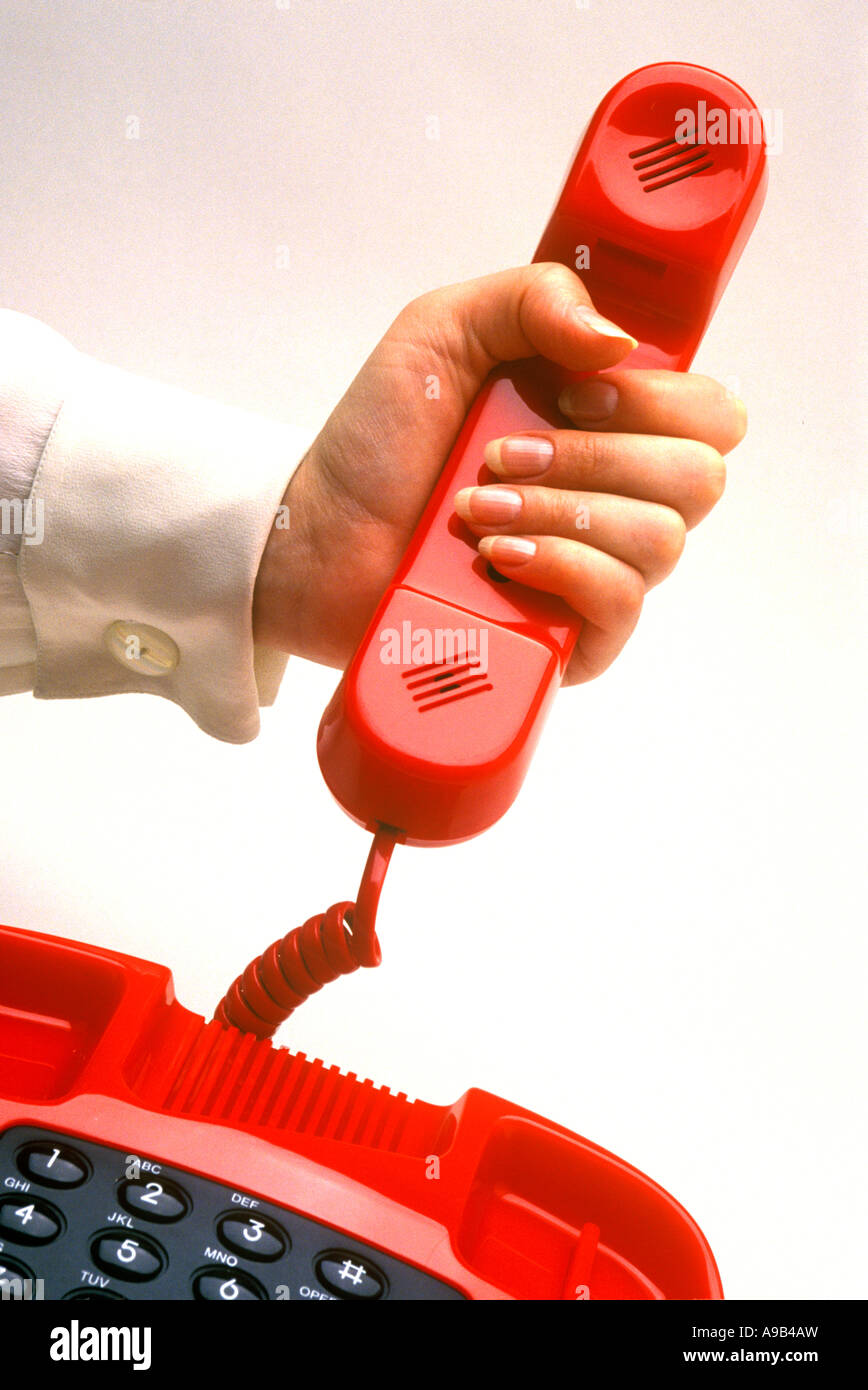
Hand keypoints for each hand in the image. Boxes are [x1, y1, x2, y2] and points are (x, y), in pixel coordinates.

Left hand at [252, 263, 744, 683]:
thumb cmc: (378, 443)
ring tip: (478, 510)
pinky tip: (498, 558)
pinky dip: (561, 566)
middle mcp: (617, 497)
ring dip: (561, 511)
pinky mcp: (573, 638)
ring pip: (661, 540)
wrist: (316, 539)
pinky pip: (623, 604)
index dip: (659, 400)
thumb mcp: (444, 330)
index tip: (575, 394)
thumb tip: (620, 340)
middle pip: (699, 477)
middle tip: (503, 455)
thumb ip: (535, 298)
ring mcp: (600, 572)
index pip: (710, 413)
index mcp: (610, 423)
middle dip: (595, 457)